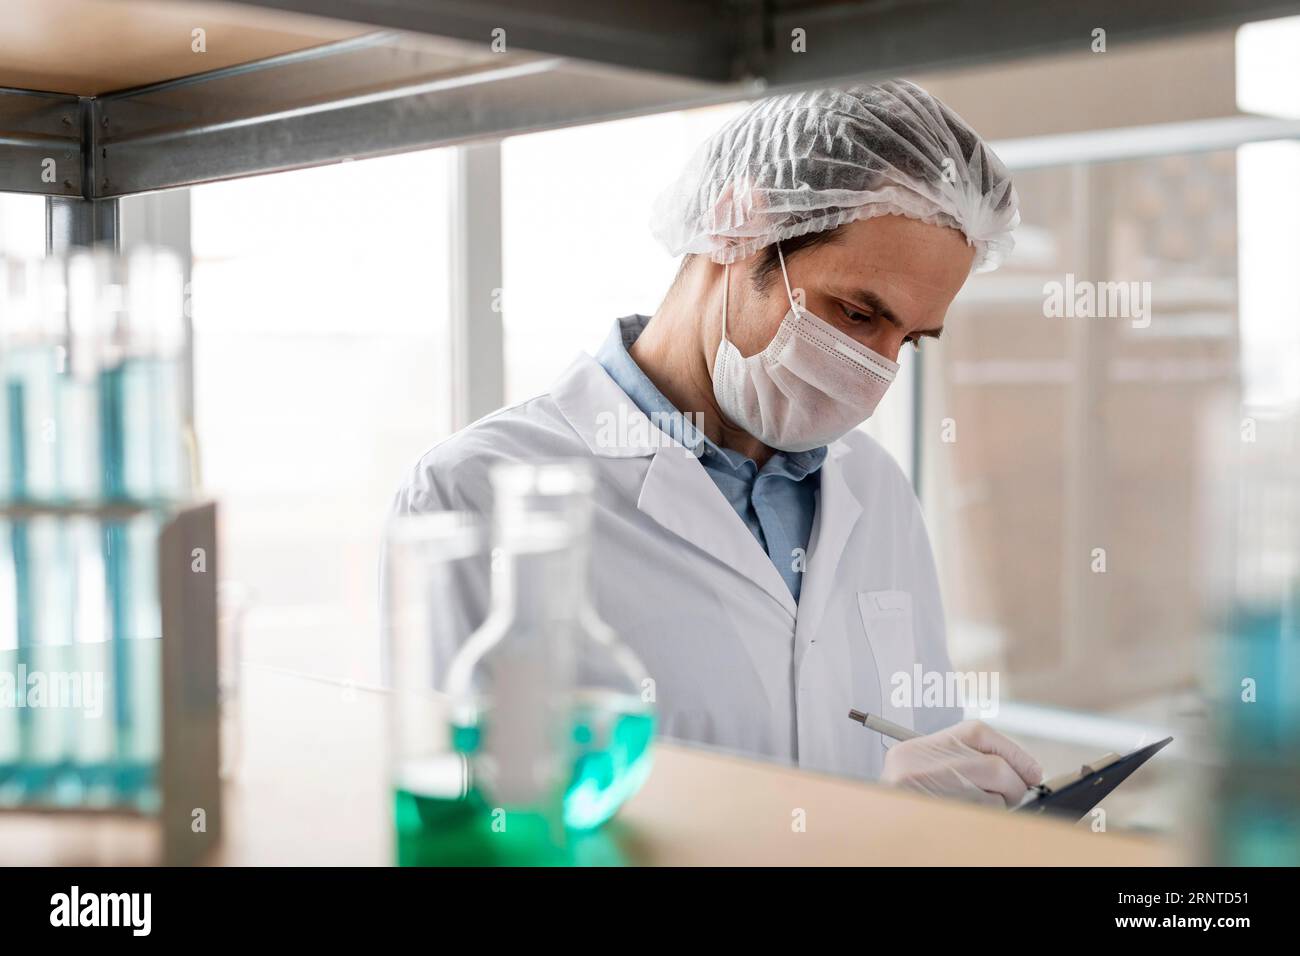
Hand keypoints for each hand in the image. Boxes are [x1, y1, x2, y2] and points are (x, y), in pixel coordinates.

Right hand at [880, 720, 1043, 808]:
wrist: (870, 831)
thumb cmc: (903, 805)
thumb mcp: (921, 773)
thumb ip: (960, 763)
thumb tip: (1024, 772)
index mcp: (916, 749)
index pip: (978, 733)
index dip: (1013, 751)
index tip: (1032, 771)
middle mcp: (919, 765)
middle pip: (994, 767)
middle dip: (1013, 786)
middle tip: (1012, 797)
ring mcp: (926, 791)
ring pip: (993, 798)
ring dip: (998, 809)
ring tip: (977, 811)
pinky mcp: (937, 817)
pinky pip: (983, 821)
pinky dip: (987, 823)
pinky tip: (969, 821)